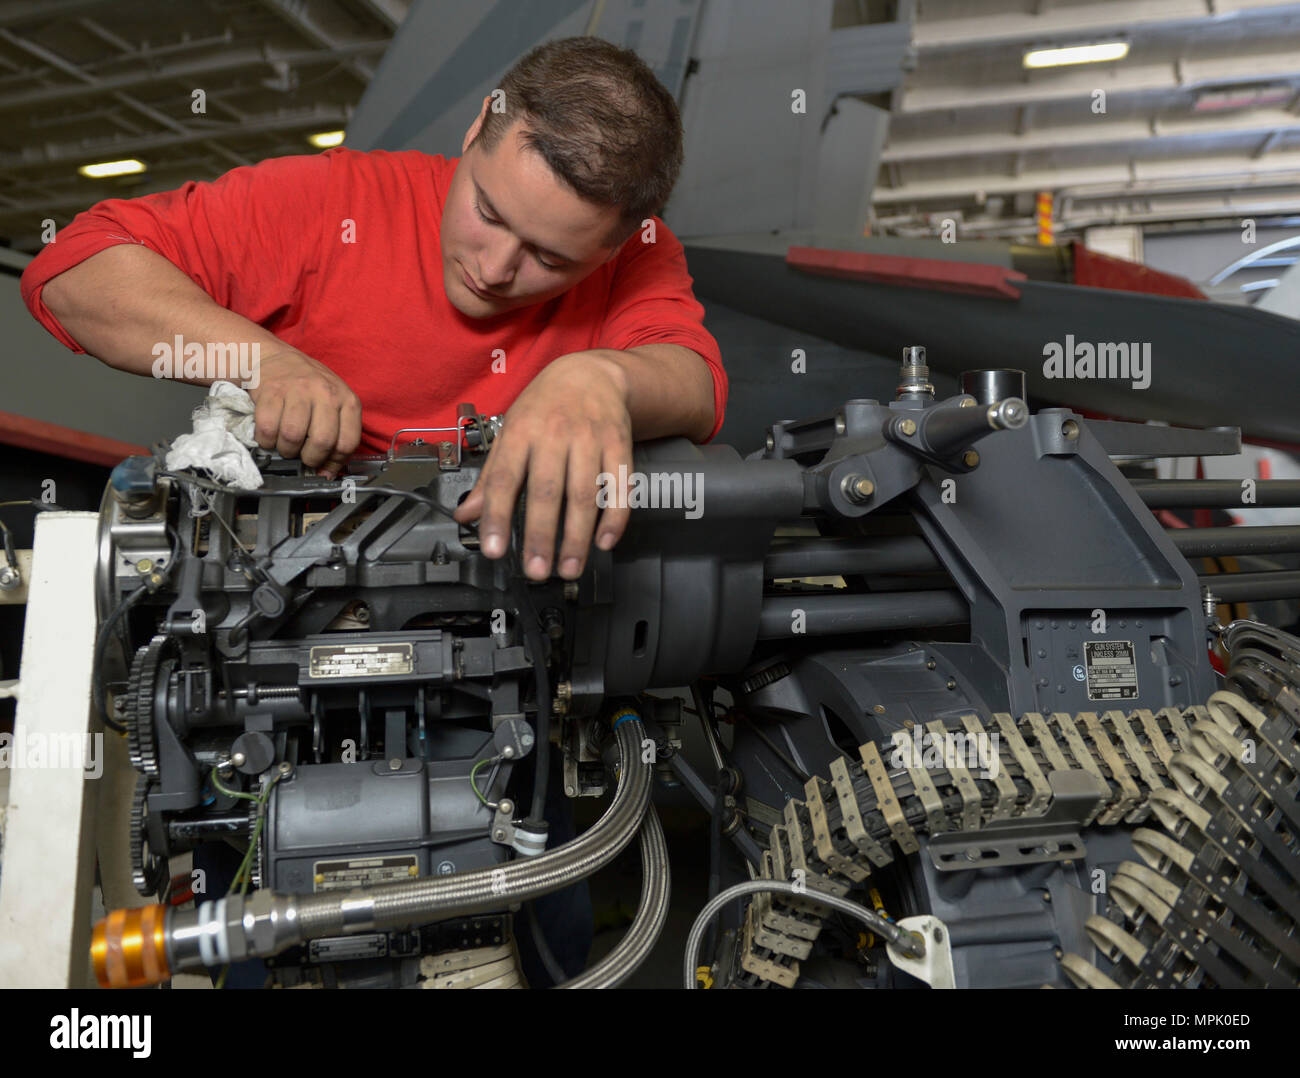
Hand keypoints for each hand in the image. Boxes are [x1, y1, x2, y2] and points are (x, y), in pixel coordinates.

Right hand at [247, 349, 361, 476]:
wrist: (275, 358)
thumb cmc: (308, 387)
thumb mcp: (333, 404)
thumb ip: (337, 435)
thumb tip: (328, 473)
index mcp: (347, 399)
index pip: (348, 442)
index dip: (335, 461)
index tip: (325, 466)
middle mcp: (325, 393)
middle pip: (322, 442)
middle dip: (310, 458)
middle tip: (302, 456)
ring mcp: (298, 390)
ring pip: (293, 437)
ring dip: (286, 450)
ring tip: (285, 445)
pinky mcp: (271, 391)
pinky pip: (268, 428)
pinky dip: (266, 440)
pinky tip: (269, 437)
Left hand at [453, 351, 633, 580]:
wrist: (592, 373)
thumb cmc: (545, 406)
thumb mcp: (510, 431)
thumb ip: (491, 476)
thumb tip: (465, 515)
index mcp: (521, 431)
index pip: (504, 478)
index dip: (497, 516)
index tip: (494, 549)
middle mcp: (555, 434)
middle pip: (547, 492)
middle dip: (541, 535)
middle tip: (536, 570)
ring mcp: (591, 439)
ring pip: (585, 494)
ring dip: (577, 537)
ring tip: (569, 568)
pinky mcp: (620, 445)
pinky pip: (620, 486)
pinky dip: (614, 518)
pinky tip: (604, 542)